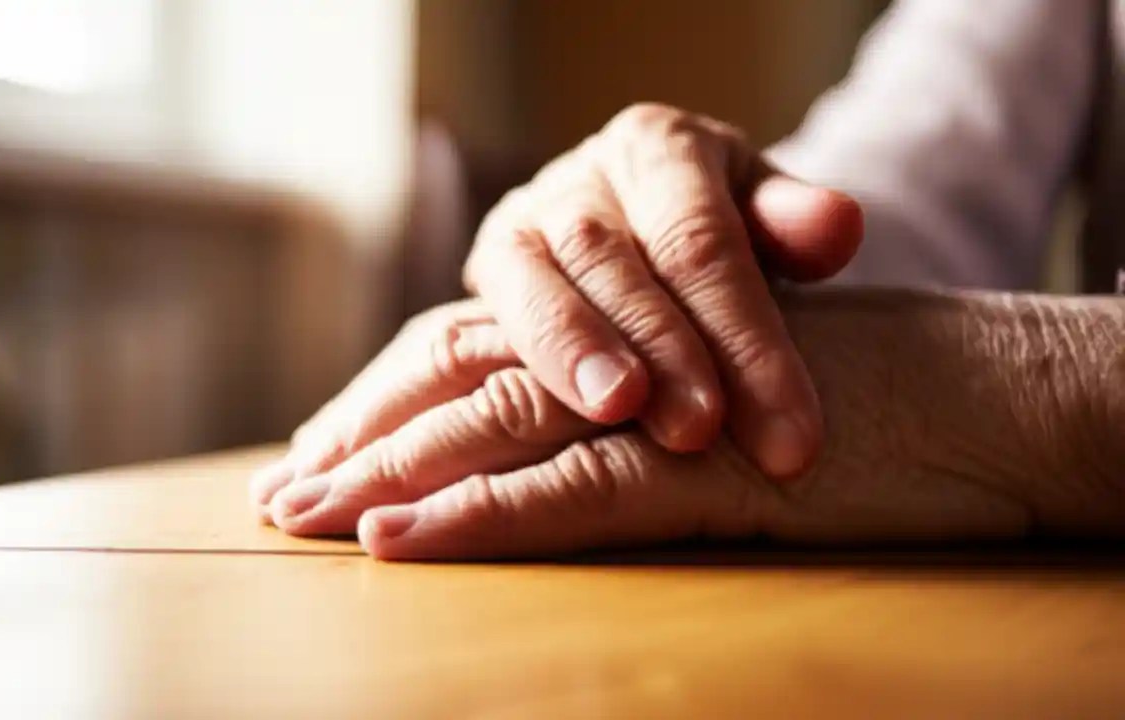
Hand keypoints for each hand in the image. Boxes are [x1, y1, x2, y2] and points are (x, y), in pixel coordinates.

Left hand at [257, 363, 1031, 560]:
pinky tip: (406, 540)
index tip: (314, 454)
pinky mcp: (705, 469)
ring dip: (391, 476)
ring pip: (494, 430)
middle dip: (361, 442)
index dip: (384, 403)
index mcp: (617, 336)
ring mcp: (659, 410)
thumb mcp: (719, 400)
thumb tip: (565, 444)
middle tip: (280, 500)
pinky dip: (481, 515)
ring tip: (307, 518)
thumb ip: (639, 412)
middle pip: (458, 383)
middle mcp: (622, 358)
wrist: (981, 396)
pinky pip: (573, 490)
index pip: (470, 355)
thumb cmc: (853, 409)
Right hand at [462, 103, 861, 477]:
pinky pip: (476, 319)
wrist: (631, 224)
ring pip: (529, 280)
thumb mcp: (766, 214)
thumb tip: (837, 229)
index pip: (703, 241)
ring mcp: (517, 224)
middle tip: (699, 431)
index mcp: (659, 147)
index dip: (746, 338)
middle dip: (660, 348)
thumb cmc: (715, 234)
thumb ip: (795, 224)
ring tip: (615, 413)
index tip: (792, 437)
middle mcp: (578, 179)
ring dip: (571, 352)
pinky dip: (515, 370)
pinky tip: (537, 433)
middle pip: (614, 258)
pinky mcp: (479, 277)